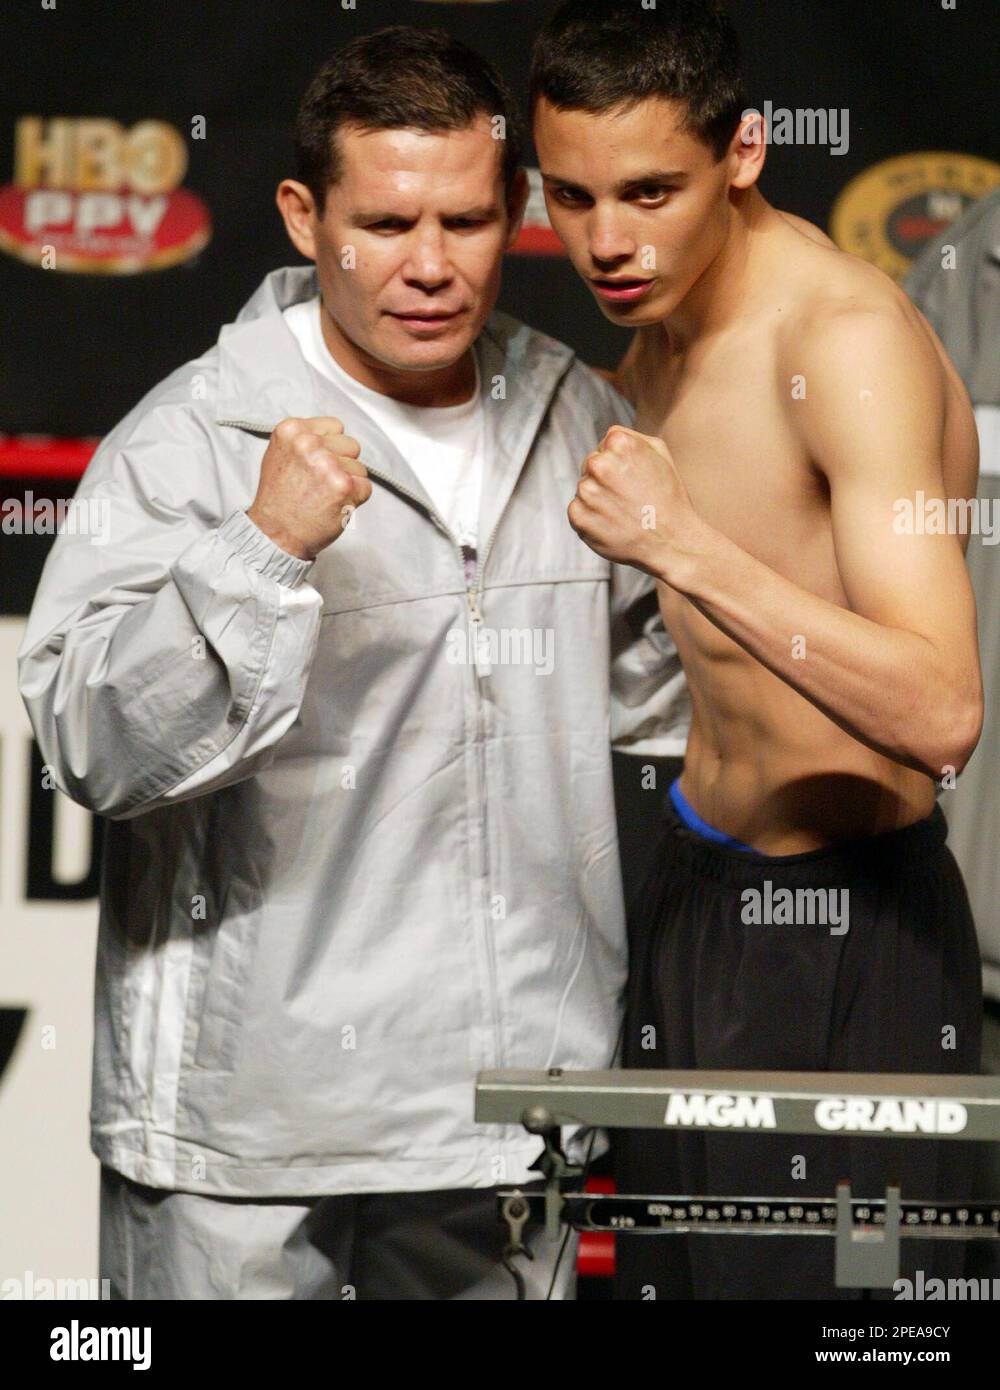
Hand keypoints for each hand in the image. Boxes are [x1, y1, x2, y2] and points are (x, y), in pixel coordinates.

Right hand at [247, 416, 371, 560]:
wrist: (274, 535)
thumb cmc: (278, 500)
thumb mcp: (279, 455)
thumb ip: (304, 439)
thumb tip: (333, 434)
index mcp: (292, 430)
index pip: (335, 427)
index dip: (330, 448)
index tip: (316, 466)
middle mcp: (309, 443)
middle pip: (351, 445)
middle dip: (341, 465)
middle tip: (319, 485)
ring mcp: (328, 464)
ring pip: (359, 467)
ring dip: (348, 483)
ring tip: (323, 497)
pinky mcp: (344, 485)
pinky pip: (366, 486)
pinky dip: (355, 500)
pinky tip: (333, 506)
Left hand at [568, 425, 695, 578]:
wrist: (671, 541)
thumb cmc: (669, 497)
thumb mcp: (660, 453)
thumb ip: (631, 438)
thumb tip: (608, 439)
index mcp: (618, 443)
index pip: (605, 445)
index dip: (619, 462)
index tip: (633, 478)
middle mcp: (598, 464)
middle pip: (591, 466)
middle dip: (605, 479)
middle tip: (628, 498)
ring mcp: (586, 491)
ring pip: (584, 488)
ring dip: (598, 499)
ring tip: (623, 513)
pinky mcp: (578, 516)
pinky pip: (577, 511)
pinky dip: (591, 518)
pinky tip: (612, 524)